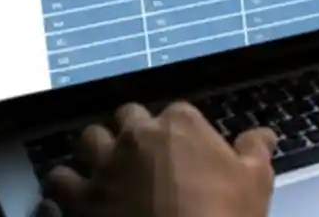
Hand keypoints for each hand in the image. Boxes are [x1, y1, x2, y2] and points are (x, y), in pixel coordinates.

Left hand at [42, 102, 275, 216]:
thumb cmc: (226, 216)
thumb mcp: (256, 182)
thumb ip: (255, 151)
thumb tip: (262, 135)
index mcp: (179, 124)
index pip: (176, 112)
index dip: (179, 132)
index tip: (183, 152)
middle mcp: (137, 136)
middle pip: (125, 117)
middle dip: (131, 132)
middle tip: (142, 156)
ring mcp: (104, 166)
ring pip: (86, 141)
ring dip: (93, 153)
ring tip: (102, 170)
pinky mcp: (79, 200)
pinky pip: (56, 182)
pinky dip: (61, 188)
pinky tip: (70, 197)